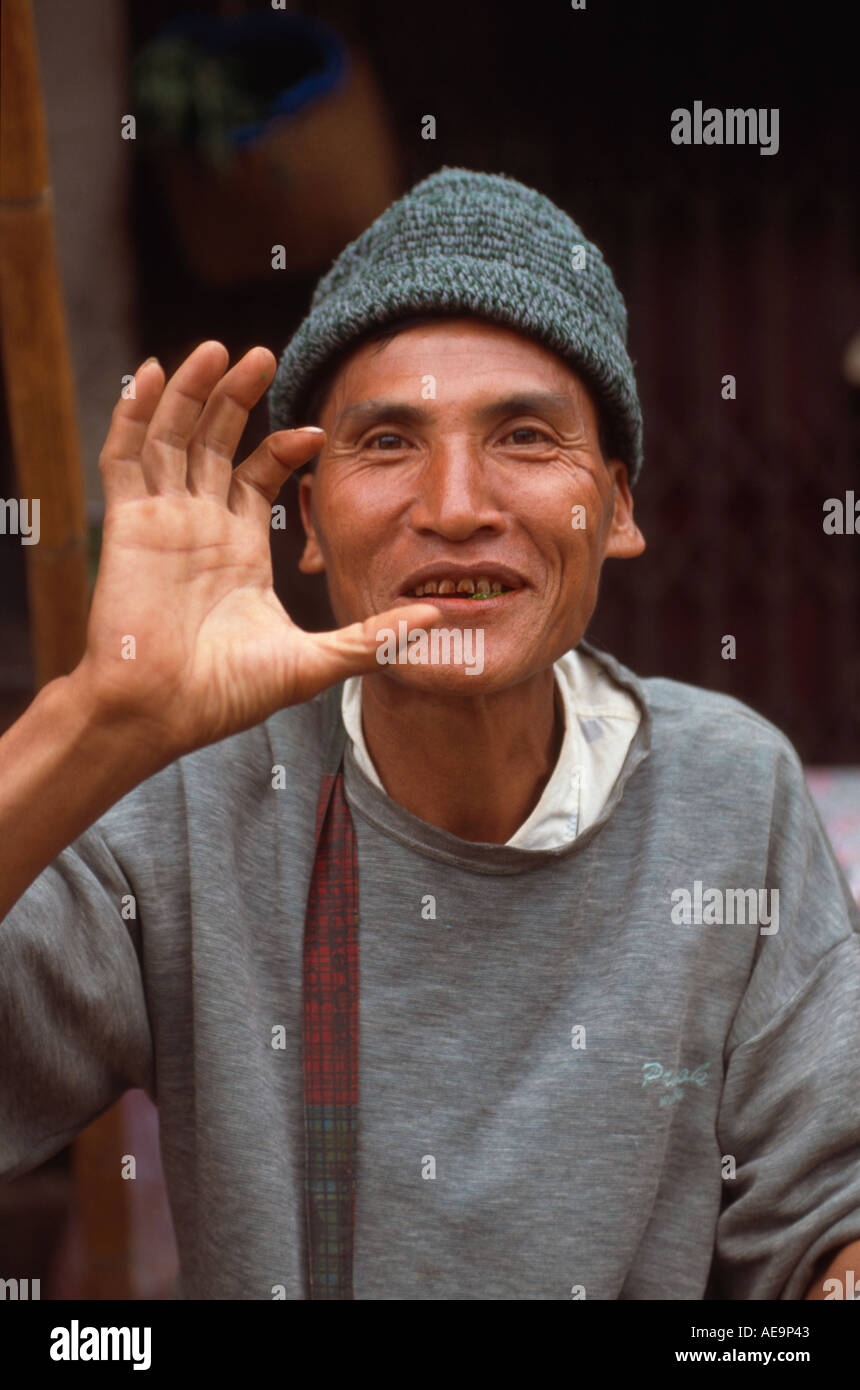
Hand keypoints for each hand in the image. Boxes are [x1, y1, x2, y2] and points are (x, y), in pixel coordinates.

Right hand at [76, 341, 439, 761]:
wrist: (164, 714)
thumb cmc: (228, 695)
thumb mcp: (313, 661)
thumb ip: (371, 637)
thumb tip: (436, 619)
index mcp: (238, 548)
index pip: (256, 474)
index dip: (282, 445)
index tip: (314, 430)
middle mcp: (199, 524)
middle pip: (216, 440)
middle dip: (238, 397)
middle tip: (263, 355)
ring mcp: (161, 519)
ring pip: (173, 436)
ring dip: (191, 391)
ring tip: (217, 349)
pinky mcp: (128, 522)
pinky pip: (125, 456)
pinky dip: (135, 414)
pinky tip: (154, 375)